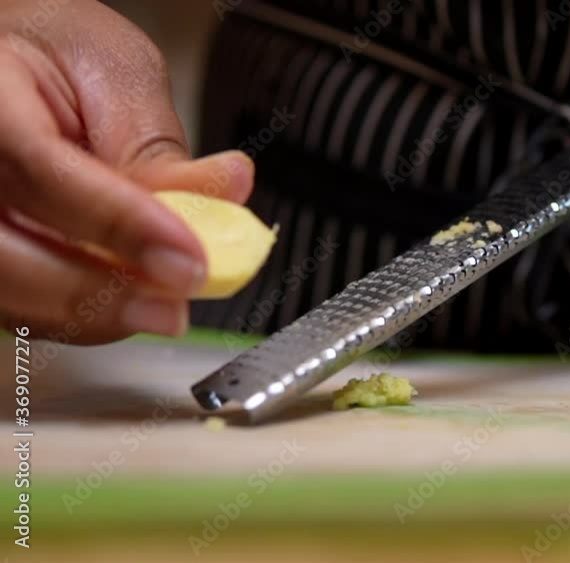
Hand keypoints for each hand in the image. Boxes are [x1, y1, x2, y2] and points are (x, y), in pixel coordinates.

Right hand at [0, 0, 253, 342]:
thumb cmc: (57, 59)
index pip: (41, 168)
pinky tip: (129, 303)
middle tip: (176, 305)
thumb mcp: (117, 74)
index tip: (188, 256)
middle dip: (99, 293)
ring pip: (10, 293)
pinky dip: (80, 316)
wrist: (15, 65)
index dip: (118, 222)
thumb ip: (156, 144)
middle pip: (5, 254)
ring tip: (164, 307)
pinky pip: (20, 308)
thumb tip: (223, 194)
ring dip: (93, 314)